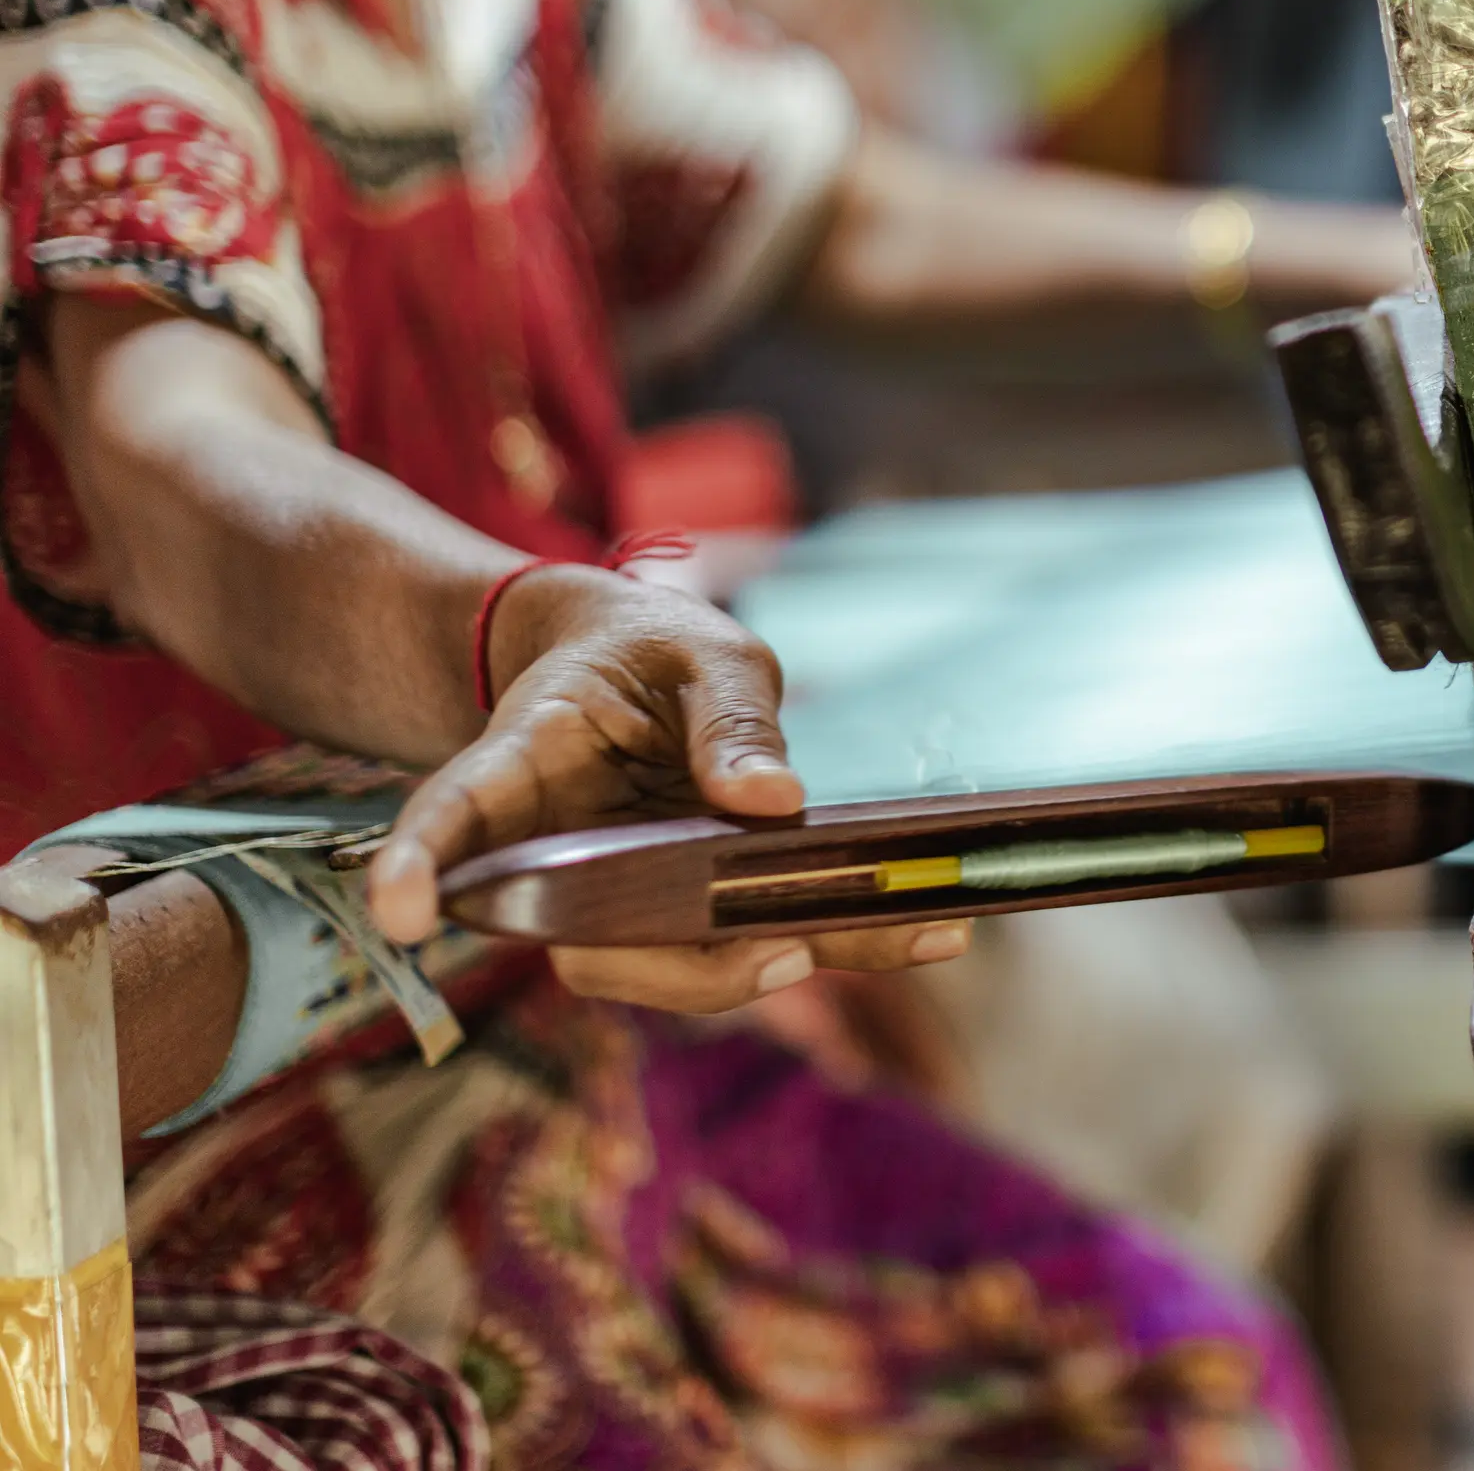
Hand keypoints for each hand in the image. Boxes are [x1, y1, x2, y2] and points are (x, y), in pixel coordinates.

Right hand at [364, 565, 968, 1010]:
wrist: (625, 668)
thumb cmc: (646, 651)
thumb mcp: (698, 649)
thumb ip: (730, 720)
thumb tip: (774, 803)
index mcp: (526, 762)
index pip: (459, 813)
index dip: (424, 863)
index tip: (398, 912)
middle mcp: (554, 856)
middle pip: (585, 940)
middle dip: (686, 965)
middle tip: (791, 953)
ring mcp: (612, 899)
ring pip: (669, 966)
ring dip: (788, 964)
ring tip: (917, 935)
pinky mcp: (679, 916)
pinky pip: (745, 945)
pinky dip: (837, 943)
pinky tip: (933, 932)